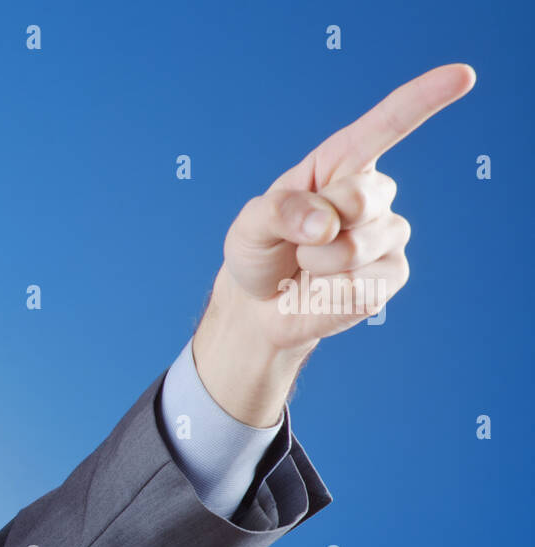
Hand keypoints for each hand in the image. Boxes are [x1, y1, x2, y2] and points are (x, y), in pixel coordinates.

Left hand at [192, 63, 475, 426]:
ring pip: (354, 248)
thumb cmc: (261, 252)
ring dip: (314, 262)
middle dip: (317, 224)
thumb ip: (278, 212)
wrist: (262, 305)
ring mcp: (387, 235)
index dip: (423, 100)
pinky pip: (359, 284)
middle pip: (361, 198)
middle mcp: (372, 194)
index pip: (386, 126)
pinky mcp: (391, 275)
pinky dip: (326, 291)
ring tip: (305, 265)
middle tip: (296, 240)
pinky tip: (322, 288)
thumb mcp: (250, 224)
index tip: (461, 75)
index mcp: (341, 163)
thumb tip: (325, 225)